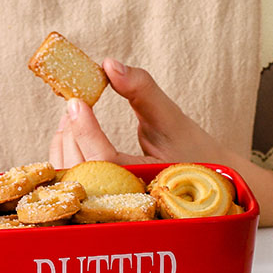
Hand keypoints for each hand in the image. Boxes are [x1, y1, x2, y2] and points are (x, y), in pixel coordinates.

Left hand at [48, 59, 272, 225]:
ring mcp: (111, 207)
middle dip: (70, 134)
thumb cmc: (195, 153)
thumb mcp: (173, 118)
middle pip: (79, 172)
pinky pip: (72, 185)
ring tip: (71, 118)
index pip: (104, 162)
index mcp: (147, 184)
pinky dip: (65, 159)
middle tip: (72, 105)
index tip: (76, 101)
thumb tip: (109, 64)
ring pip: (70, 181)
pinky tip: (71, 138)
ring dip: (63, 146)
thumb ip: (143, 90)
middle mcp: (126, 202)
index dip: (85, 131)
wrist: (210, 186)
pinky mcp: (102, 205)